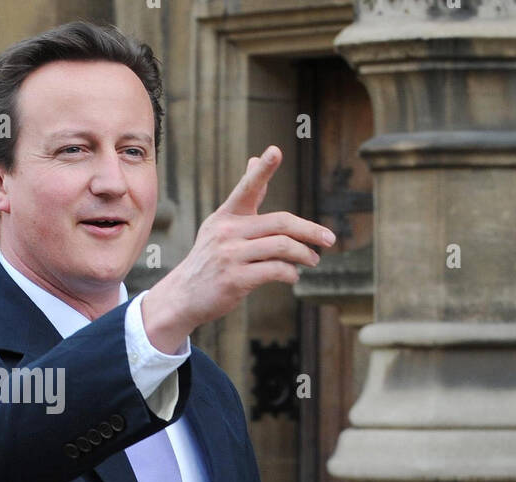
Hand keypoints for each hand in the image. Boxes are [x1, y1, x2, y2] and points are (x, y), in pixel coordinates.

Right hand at [140, 145, 335, 352]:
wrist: (185, 295)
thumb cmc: (212, 259)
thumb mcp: (223, 226)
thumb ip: (245, 198)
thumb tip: (255, 159)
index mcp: (226, 216)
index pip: (247, 188)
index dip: (262, 171)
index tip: (275, 151)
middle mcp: (227, 232)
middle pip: (280, 223)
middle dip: (310, 231)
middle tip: (329, 239)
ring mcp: (230, 255)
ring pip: (282, 247)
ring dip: (305, 255)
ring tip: (313, 260)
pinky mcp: (236, 279)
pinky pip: (276, 270)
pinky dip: (291, 273)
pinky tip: (293, 276)